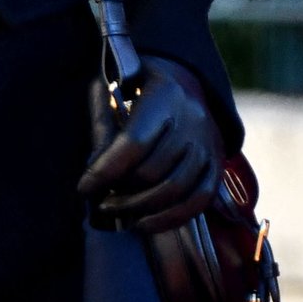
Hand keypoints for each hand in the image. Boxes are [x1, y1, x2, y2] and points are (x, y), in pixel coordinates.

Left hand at [78, 58, 222, 233]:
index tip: (85, 187)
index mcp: (164, 94)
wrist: (183, 78)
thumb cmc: (137, 85)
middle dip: (120, 193)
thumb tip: (94, 169)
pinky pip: (199, 199)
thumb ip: (103, 125)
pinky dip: (170, 218)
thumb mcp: (112, 89)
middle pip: (153, 170)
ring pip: (175, 189)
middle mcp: (192, 118)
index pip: (134, 142)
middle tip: (101, 200)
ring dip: (140, 208)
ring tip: (117, 210)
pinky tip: (144, 223)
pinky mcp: (217, 162)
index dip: (106, 171)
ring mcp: (208, 141)